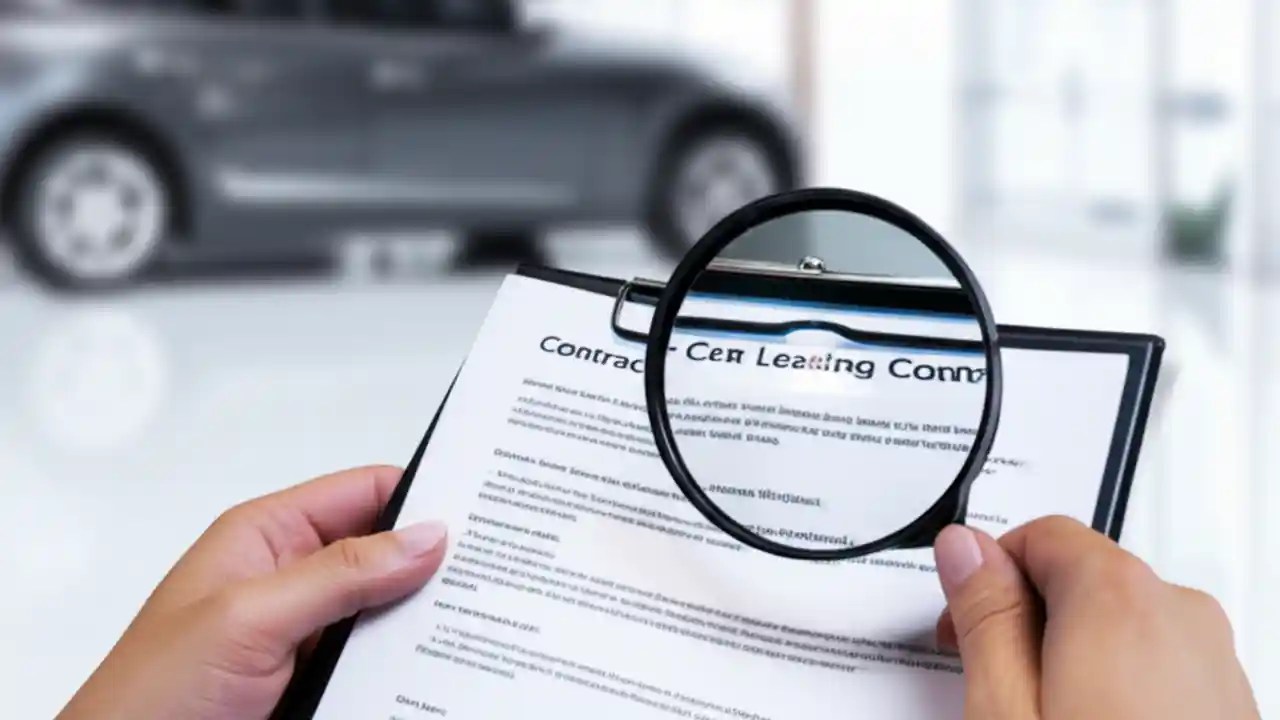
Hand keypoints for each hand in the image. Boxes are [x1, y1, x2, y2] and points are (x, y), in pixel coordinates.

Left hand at [58, 466, 447, 719]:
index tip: (481, 506)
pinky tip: (443, 667)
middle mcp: (292, 579)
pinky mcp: (318, 683)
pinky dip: (412, 664)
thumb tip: (423, 535)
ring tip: (482, 618)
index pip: (363, 493)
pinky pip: (381, 663)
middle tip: (496, 568)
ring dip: (427, 619)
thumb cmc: (150, 694)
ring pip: (390, 613)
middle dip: (435, 561)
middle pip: (386, 554)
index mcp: (268, 537)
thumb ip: (339, 572)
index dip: (422, 493)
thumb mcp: (249, 617)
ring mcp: (307, 634)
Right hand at [932, 516, 1258, 718]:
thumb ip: (986, 617)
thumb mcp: (1004, 708)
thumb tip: (964, 549)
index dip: (986, 574)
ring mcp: (1216, 662)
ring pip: (1124, 624)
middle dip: (1028, 615)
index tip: (964, 621)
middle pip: (1083, 576)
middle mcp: (1181, 615)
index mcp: (1119, 598)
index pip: (1039, 533)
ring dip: (1074, 653)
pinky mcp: (1231, 703)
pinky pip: (1163, 665)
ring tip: (1039, 714)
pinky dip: (1121, 686)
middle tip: (990, 676)